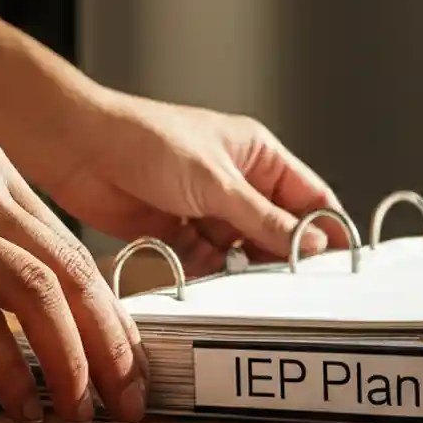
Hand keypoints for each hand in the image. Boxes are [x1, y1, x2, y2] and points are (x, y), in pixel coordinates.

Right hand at [0, 114, 145, 422]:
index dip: (109, 312)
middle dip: (112, 342)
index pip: (74, 252)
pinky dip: (9, 367)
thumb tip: (36, 287)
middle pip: (73, 274)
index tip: (127, 355)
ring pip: (38, 295)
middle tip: (130, 393)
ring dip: (72, 358)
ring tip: (85, 405)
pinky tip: (23, 400)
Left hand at [38, 92, 348, 277]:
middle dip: (284, 253)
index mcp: (257, 155)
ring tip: (248, 280)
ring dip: (245, 266)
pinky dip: (211, 273)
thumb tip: (310, 244)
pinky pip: (208, 262)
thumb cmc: (145, 140)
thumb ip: (264, 219)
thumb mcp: (216, 182)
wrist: (79, 149)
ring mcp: (207, 208)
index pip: (308, 195)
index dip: (327, 227)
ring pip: (242, 249)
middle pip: (277, 227)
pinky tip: (210, 276)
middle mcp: (236, 181)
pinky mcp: (178, 231)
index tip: (343, 259)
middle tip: (296, 282)